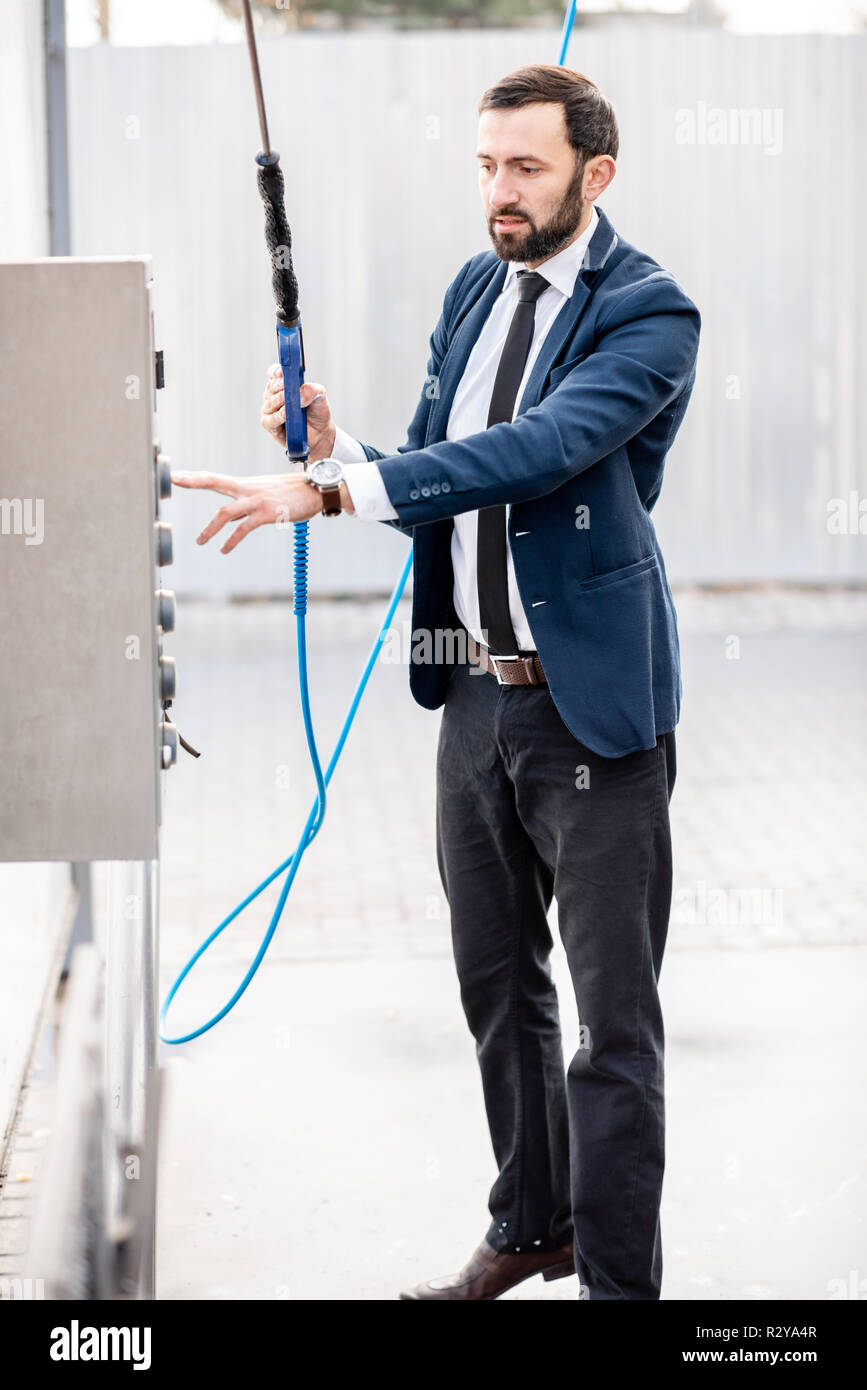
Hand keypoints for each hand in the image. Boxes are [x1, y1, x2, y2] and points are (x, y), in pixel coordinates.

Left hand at [170, 469, 324, 553]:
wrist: (316, 490)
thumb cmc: (291, 495)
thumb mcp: (264, 497)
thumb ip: (243, 508)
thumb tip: (227, 520)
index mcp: (245, 484)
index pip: (215, 478)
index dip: (194, 476)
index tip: (175, 474)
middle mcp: (248, 489)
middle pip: (215, 482)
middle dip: (193, 480)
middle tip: (174, 480)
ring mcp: (258, 500)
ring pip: (227, 511)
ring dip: (210, 528)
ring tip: (200, 541)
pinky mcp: (268, 512)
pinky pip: (245, 528)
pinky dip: (232, 539)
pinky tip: (224, 549)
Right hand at [260, 365, 335, 462]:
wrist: (320, 433)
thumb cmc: (316, 411)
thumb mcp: (320, 395)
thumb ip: (313, 389)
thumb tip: (301, 393)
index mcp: (283, 384)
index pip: (274, 373)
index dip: (276, 371)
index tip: (282, 372)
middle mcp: (274, 395)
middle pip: (271, 386)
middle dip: (279, 385)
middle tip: (287, 385)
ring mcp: (270, 410)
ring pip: (270, 402)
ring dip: (279, 400)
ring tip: (288, 400)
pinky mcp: (270, 425)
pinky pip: (270, 419)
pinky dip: (278, 416)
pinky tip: (285, 413)